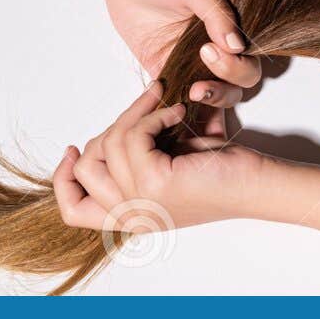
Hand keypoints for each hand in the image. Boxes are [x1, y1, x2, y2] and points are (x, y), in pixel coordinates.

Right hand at [54, 82, 266, 235]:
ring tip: (167, 100)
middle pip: (86, 167)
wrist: (257, 183)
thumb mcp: (167, 161)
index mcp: (129, 217)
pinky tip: (179, 111)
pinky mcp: (155, 183)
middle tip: (147, 100)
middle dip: (112, 125)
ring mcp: (140, 203)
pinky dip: (154, 115)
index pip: (73, 211)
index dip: (62, 179)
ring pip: (109, 144)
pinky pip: (133, 137)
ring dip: (138, 112)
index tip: (73, 148)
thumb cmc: (219, 169)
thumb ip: (136, 151)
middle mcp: (130, 217)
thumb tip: (116, 122)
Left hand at [100, 0, 260, 128]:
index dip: (238, 66)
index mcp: (229, 28)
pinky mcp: (166, 71)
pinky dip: (179, 105)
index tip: (210, 51)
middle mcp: (216, 48)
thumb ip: (217, 14)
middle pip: (239, 83)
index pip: (250, 59)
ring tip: (192, 92)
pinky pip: (178, 97)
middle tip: (201, 76)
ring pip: (214, 95)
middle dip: (226, 87)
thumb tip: (238, 47)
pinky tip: (170, 102)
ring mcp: (191, 63)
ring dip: (210, 100)